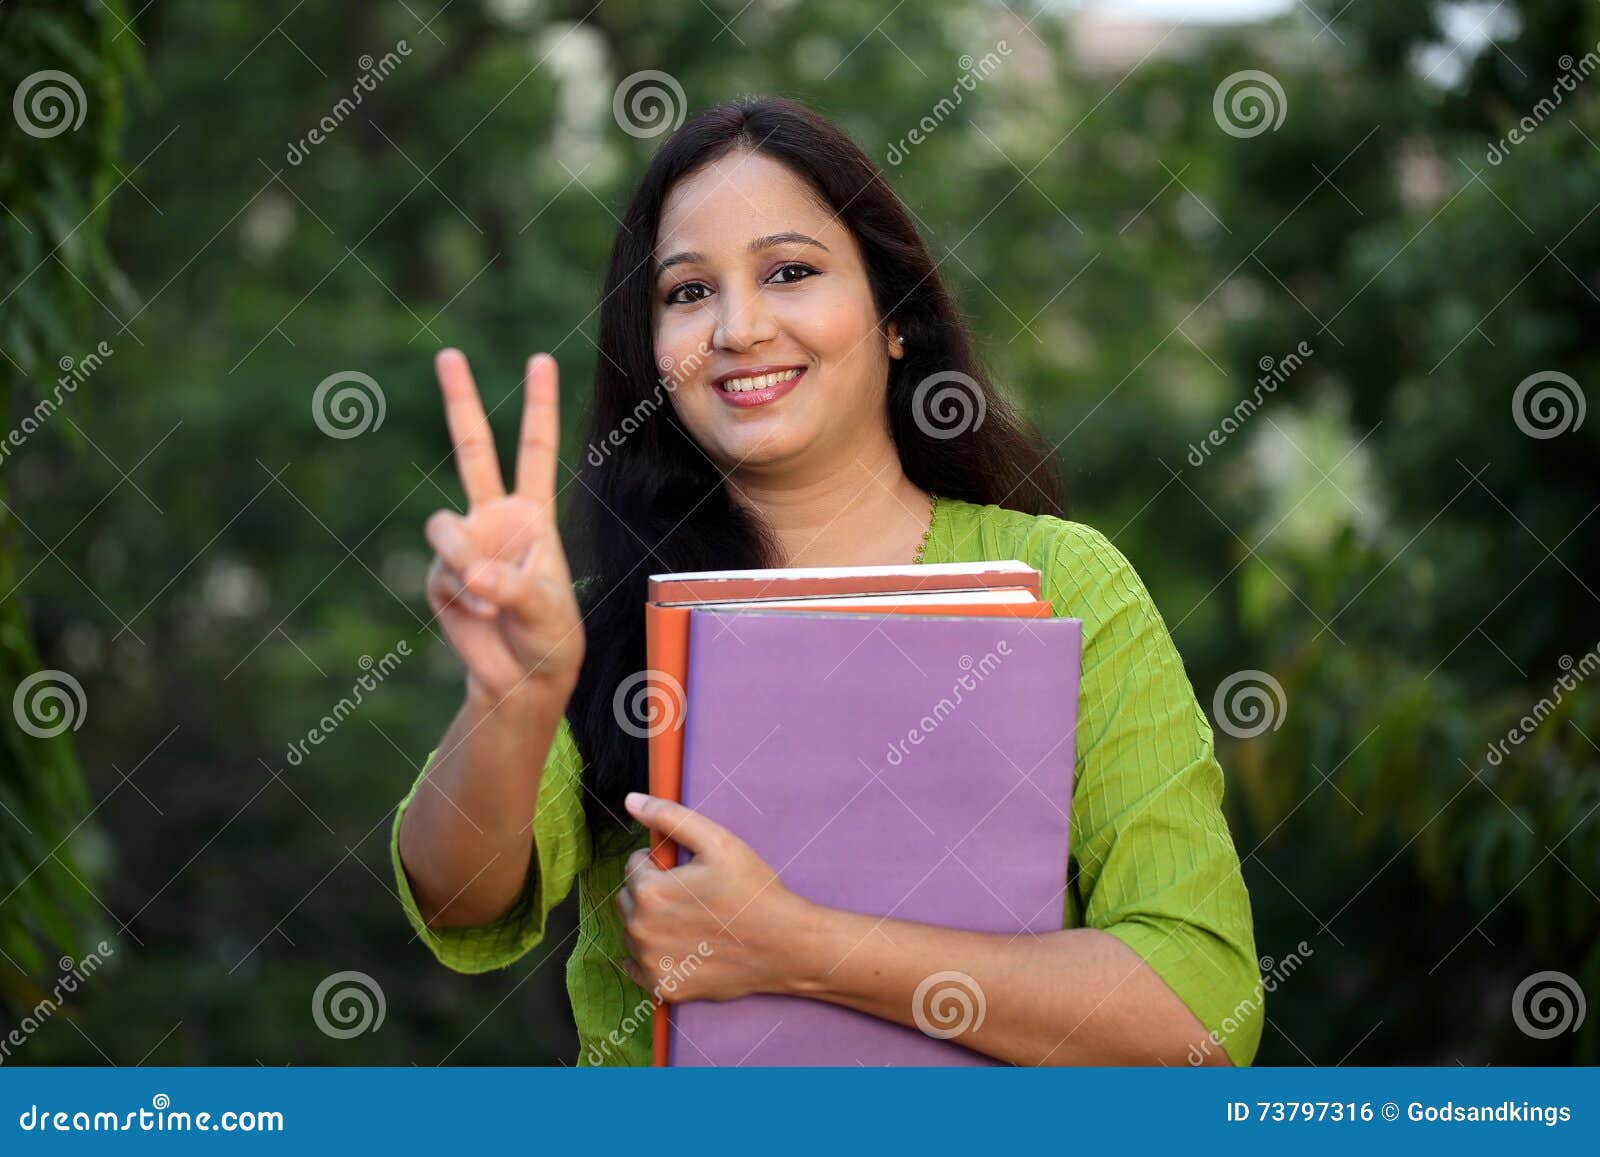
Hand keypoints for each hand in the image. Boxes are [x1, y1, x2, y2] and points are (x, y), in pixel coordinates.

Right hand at [424, 349, 584, 706]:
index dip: (539, 406)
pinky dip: (463, 596)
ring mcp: (464, 546)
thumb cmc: (550, 638)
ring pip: (442, 526)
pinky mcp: (441, 577)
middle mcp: (495, 520)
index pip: (536, 450)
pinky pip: (442, 573)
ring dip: (459, 558)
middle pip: (473, 450)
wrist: (522, 680)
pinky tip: (482, 616)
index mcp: (533, 515)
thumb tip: (471, 573)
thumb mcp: (546, 610)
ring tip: (487, 594)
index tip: (540, 359)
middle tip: (448, 352)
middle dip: (460, 401)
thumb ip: (511, 586)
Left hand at [616, 793, 813, 1002]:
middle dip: (651, 891)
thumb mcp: (718, 842)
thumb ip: (670, 817)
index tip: (690, 872)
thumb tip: (631, 800)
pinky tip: (682, 948)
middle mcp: (640, 931)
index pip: (633, 865)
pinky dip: (652, 956)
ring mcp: (650, 964)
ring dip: (650, 923)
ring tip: (692, 921)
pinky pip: (637, 966)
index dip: (661, 863)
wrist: (785, 946)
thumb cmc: (753, 892)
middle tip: (692, 895)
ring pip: (632, 931)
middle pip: (628, 898)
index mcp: (650, 892)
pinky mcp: (663, 989)